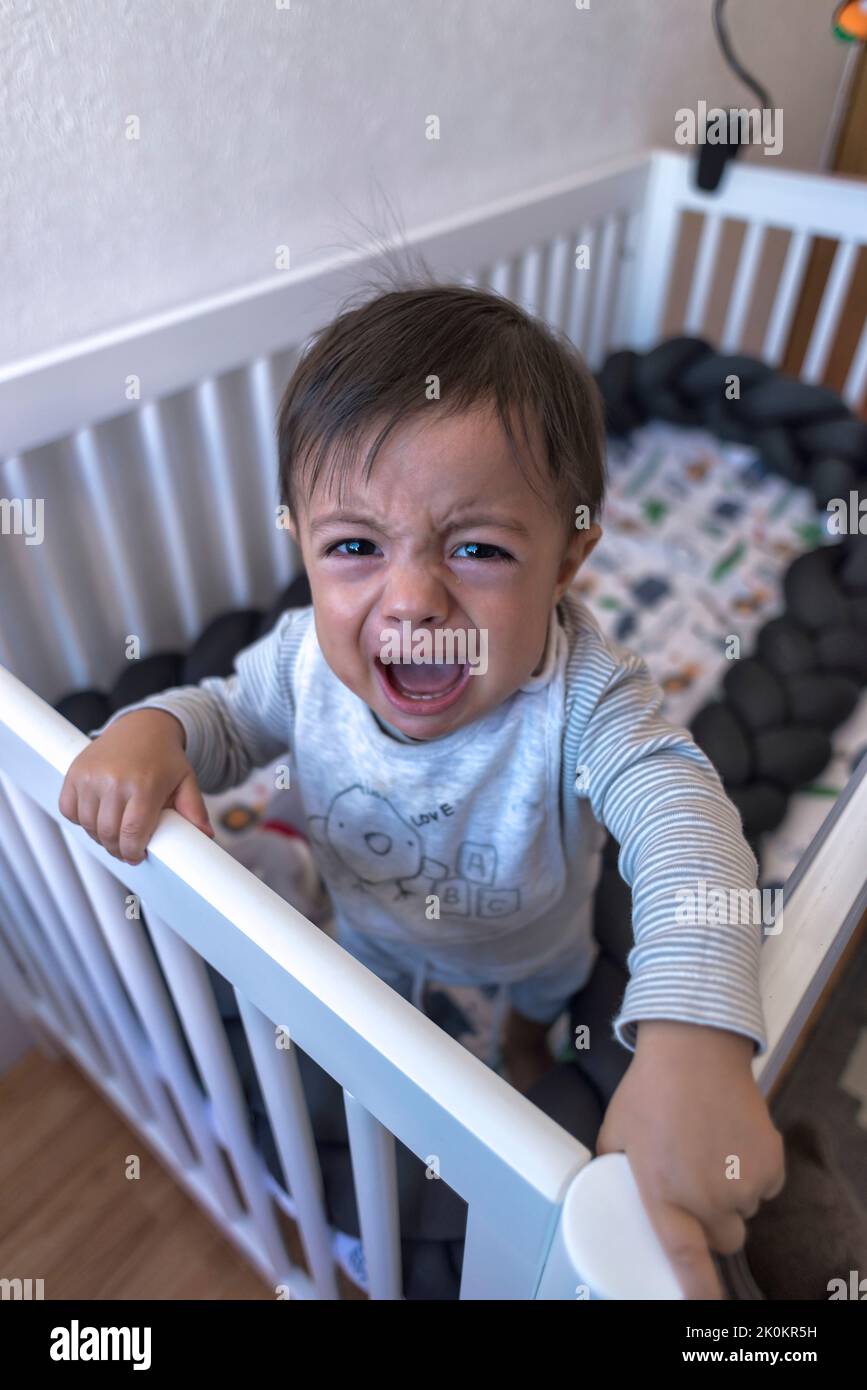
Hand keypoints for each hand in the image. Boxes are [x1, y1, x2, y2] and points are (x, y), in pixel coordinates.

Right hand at [59, 708, 215, 863]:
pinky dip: (79, 819)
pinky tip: (95, 816)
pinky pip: (68, 809)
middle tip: (126, 849)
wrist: (142, 726)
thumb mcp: (186, 781)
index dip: (132, 852)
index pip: (132, 833)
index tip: (136, 856)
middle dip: (117, 849)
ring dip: (99, 836)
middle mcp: (115, 780)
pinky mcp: (75, 772)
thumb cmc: (164, 757)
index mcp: (145, 785)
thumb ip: (195, 810)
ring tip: (113, 833)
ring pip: (87, 825)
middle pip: (108, 834)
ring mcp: (91, 776)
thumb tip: (206, 836)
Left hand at [595, 1019, 784, 1298]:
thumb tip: (606, 1192)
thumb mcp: (615, 1133)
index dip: (695, 1291)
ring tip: (711, 1150)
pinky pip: (765, 1187)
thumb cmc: (650, 1088)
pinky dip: (754, 1173)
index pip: (683, 1259)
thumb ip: (615, 1172)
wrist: (695, 1047)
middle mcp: (706, 1195)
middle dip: (712, 1222)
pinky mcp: (771, 1164)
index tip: (699, 1306)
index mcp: (663, 1192)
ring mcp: (743, 1182)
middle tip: (697, 1183)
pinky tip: (732, 1141)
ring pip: (744, 1212)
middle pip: (722, 1239)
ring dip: (732, 1194)